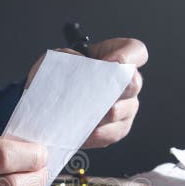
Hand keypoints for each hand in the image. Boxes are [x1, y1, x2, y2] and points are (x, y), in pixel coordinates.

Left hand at [26, 38, 147, 148]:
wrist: (49, 103)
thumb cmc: (58, 78)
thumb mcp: (58, 60)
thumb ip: (68, 57)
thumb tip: (78, 64)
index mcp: (116, 58)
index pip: (136, 51)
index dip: (128, 56)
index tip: (109, 63)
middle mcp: (127, 82)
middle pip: (134, 84)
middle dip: (116, 88)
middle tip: (97, 93)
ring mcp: (126, 106)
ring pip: (126, 110)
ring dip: (106, 113)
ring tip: (86, 115)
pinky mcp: (118, 128)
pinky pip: (115, 132)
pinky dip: (99, 134)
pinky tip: (84, 133)